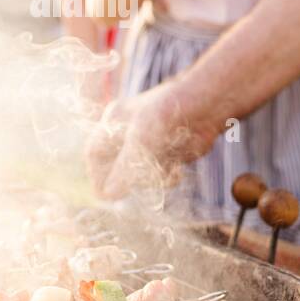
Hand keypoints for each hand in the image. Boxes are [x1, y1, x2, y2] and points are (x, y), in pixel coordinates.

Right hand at [85, 78, 219, 199]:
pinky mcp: (166, 154)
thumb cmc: (166, 114)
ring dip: (149, 179)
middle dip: (127, 179)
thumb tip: (108, 194)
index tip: (105, 194)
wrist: (206, 105)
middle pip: (115, 168)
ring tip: (163, 171)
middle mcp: (127, 135)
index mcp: (113, 123)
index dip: (96, 174)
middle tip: (139, 183)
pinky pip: (157, 175)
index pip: (94, 154)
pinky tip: (176, 171)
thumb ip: (123, 169)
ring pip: (137, 175)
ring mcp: (147, 145)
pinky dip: (165, 178)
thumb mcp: (140, 142)